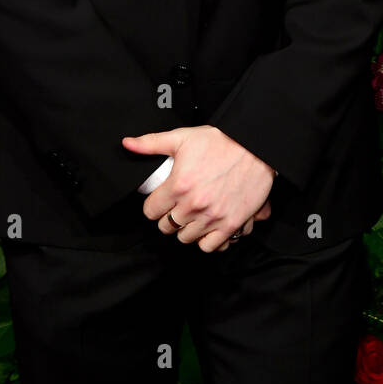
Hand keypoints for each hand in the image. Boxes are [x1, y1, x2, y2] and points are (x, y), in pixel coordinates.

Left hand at [121, 125, 275, 252]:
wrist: (255, 147)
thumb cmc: (220, 141)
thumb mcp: (182, 137)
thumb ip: (151, 143)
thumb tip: (127, 144)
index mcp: (178, 185)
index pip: (150, 211)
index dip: (154, 206)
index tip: (161, 201)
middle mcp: (193, 205)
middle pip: (167, 227)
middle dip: (169, 218)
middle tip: (177, 207)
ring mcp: (212, 217)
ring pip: (186, 238)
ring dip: (187, 229)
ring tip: (192, 217)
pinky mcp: (231, 224)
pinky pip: (210, 246)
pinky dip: (207, 240)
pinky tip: (208, 227)